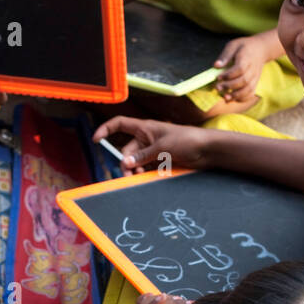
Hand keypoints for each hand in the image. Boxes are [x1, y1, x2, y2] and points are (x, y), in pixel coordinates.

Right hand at [92, 116, 209, 174]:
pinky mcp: (161, 161)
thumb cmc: (186, 140)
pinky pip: (146, 169)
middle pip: (126, 151)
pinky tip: (147, 179)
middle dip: (126, 163)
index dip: (106, 130)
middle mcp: (146, 139)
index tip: (96, 140)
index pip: (120, 124)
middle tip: (130, 176)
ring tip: (140, 178)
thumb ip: (143, 156)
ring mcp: (153, 151)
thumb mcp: (162, 147)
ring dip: (135, 170)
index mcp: (144, 128)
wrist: (207, 150)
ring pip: (136, 162)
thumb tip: (124, 163)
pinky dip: (144, 174)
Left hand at [214, 36, 268, 103]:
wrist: (260, 50)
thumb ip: (225, 56)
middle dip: (229, 86)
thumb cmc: (243, 47)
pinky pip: (251, 93)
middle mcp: (253, 69)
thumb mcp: (233, 45)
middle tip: (217, 88)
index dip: (228, 75)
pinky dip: (242, 98)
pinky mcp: (255, 83)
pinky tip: (232, 99)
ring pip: (248, 89)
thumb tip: (216, 66)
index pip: (240, 69)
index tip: (218, 77)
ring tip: (225, 97)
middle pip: (244, 81)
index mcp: (247, 58)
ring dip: (236, 95)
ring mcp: (255, 77)